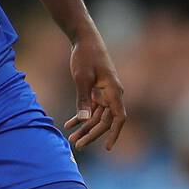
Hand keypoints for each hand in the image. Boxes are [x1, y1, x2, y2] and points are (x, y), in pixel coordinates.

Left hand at [64, 25, 125, 151]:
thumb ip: (83, 99)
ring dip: (85, 128)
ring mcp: (105, 94)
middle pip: (105, 121)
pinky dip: (81, 117)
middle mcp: (112, 94)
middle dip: (92, 134)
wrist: (84, 39)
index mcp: (113, 91)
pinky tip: (69, 125)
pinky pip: (91, 109)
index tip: (107, 148)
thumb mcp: (81, 78)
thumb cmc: (85, 56)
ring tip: (71, 140)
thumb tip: (84, 120)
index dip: (114, 134)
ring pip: (97, 117)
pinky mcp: (96, 91)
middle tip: (77, 146)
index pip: (119, 118)